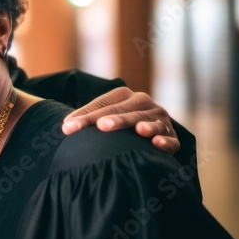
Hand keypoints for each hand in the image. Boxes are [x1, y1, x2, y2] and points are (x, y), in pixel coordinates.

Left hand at [62, 87, 178, 154]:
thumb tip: (65, 125)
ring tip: (138, 130)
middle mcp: (143, 102)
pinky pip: (170, 139)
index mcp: (123, 95)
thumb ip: (88, 118)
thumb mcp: (104, 117)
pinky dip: (165, 141)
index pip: (102, 105)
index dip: (84, 116)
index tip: (67, 128)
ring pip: (149, 121)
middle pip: (125, 111)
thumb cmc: (119, 125)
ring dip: (145, 125)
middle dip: (113, 119)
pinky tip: (157, 143)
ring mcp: (159, 118)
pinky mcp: (172, 136)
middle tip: (101, 126)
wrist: (152, 133)